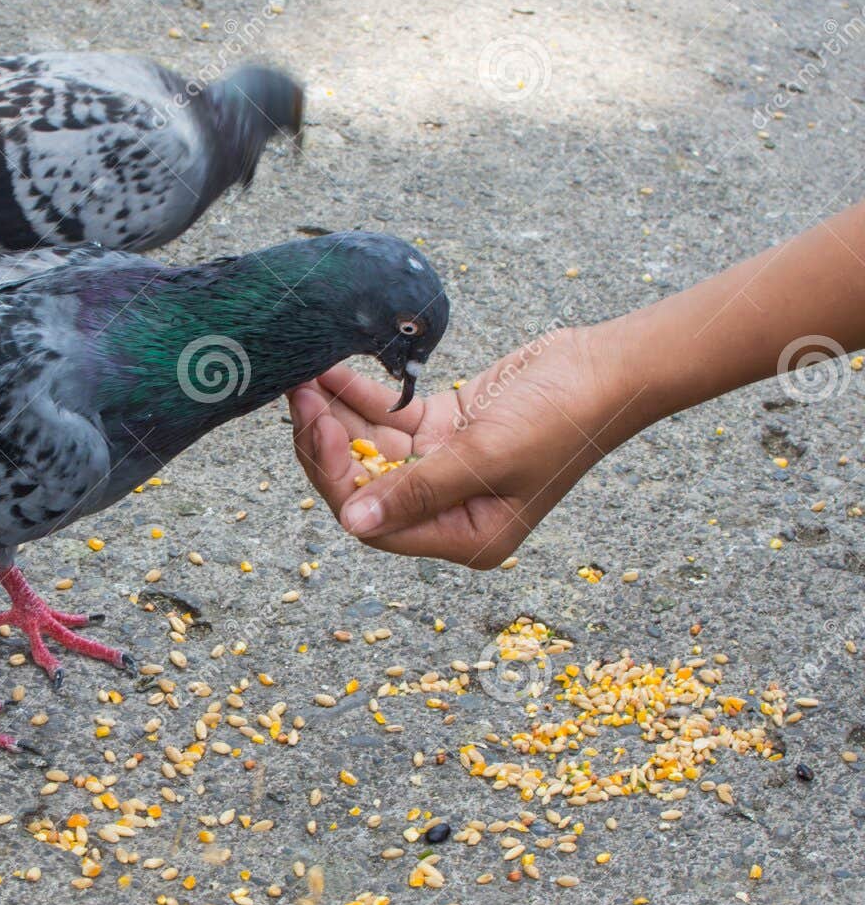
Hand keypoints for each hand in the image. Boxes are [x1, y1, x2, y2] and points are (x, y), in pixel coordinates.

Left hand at [289, 325, 623, 567]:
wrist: (608, 368)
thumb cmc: (562, 420)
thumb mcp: (484, 458)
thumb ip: (417, 491)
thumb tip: (354, 521)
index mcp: (463, 536)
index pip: (375, 521)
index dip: (335, 477)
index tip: (315, 428)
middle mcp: (448, 511)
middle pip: (364, 484)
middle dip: (326, 443)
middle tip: (296, 396)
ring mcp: (443, 469)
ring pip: (370, 449)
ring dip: (336, 416)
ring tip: (302, 378)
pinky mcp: (444, 431)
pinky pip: (389, 421)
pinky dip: (361, 398)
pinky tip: (329, 373)